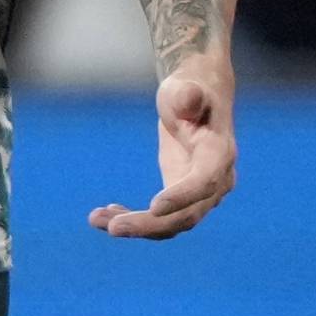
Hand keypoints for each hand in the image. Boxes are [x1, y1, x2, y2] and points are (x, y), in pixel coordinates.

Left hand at [88, 69, 236, 239]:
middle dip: (149, 224)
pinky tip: (106, 212)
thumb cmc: (189, 88)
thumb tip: (188, 99)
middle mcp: (216, 182)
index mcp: (219, 154)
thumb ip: (188, 96)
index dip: (181, 196)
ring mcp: (200, 194)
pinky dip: (135, 219)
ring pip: (171, 224)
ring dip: (136, 227)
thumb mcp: (186, 87)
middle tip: (112, 228)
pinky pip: (161, 219)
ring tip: (96, 220)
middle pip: (186, 215)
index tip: (153, 206)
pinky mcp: (181, 197)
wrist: (196, 96)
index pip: (203, 182)